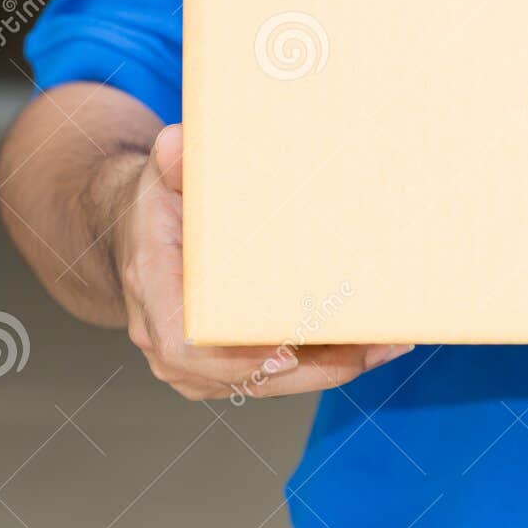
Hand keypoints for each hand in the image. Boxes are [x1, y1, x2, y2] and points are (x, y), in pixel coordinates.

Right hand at [107, 124, 412, 399]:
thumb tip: (178, 143)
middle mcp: (170, 341)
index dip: (235, 357)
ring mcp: (199, 364)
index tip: (286, 354)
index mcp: (155, 292)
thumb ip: (173, 163)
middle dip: (313, 366)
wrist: (140, 239)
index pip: (187, 344)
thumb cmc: (159, 209)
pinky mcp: (226, 369)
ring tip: (387, 344)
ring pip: (270, 384)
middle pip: (245, 375)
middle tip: (372, 345)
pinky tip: (372, 346)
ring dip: (331, 368)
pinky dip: (325, 365)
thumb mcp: (162, 180)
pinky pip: (277, 379)